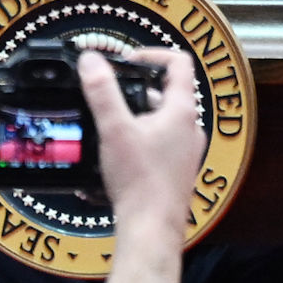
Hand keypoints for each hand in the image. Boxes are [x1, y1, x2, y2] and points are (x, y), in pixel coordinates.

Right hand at [85, 45, 200, 239]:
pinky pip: (161, 142)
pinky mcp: (177, 170)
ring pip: (163, 119)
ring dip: (137, 115)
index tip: (128, 60)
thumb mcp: (114, 129)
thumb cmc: (140, 180)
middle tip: (110, 92)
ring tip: (109, 123)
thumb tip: (91, 59)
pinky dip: (141, 137)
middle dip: (137, 88)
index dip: (153, 53)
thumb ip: (101, 91)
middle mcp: (190, 128)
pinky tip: (117, 151)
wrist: (152, 228)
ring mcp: (187, 151)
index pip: (179, 63)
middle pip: (168, 92)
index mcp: (182, 111)